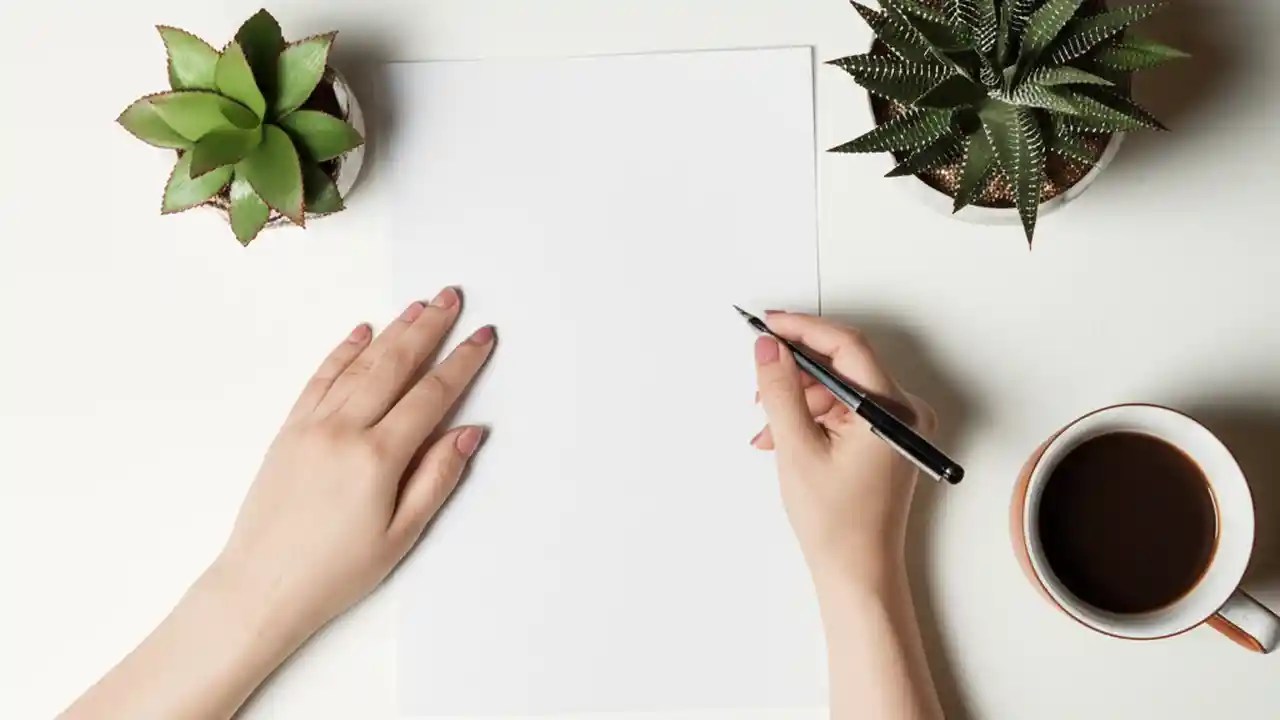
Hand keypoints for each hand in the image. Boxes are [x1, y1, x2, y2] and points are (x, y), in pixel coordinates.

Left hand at [217, 287, 495, 640]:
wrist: (260, 587)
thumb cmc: (333, 572)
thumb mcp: (401, 535)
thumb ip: (437, 478)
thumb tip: (469, 433)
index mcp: (377, 458)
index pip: (431, 396)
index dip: (461, 363)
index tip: (482, 337)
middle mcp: (342, 431)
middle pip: (395, 364)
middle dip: (429, 327)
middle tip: (452, 298)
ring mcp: (311, 426)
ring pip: (359, 364)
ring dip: (392, 331)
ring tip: (418, 305)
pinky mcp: (289, 431)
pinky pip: (320, 378)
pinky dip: (343, 351)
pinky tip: (362, 333)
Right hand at [751, 313, 934, 585]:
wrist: (858, 572)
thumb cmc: (837, 523)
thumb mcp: (797, 449)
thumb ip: (781, 391)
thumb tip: (769, 347)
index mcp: (893, 410)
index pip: (847, 346)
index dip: (803, 329)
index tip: (768, 325)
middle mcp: (904, 412)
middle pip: (842, 366)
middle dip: (795, 372)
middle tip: (759, 376)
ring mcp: (897, 427)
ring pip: (838, 390)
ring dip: (797, 402)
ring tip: (766, 430)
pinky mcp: (885, 440)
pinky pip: (843, 412)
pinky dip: (810, 420)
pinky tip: (782, 439)